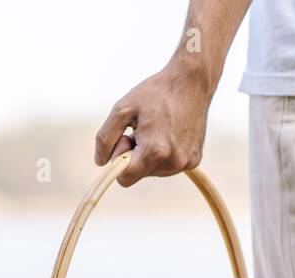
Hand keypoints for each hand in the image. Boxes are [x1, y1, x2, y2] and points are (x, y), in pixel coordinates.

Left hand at [94, 63, 212, 186]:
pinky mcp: (194, 161)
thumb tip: (100, 162)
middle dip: (135, 155)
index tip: (126, 138)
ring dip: (149, 155)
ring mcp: (186, 163)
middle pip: (139, 175)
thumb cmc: (155, 92)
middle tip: (143, 129)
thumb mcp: (122, 109)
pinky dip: (163, 154)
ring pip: (153, 172)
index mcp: (155, 152)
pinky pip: (168, 166)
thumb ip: (106, 138)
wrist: (191, 82)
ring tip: (157, 129)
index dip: (119, 159)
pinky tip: (170, 133)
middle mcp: (173, 162)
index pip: (125, 179)